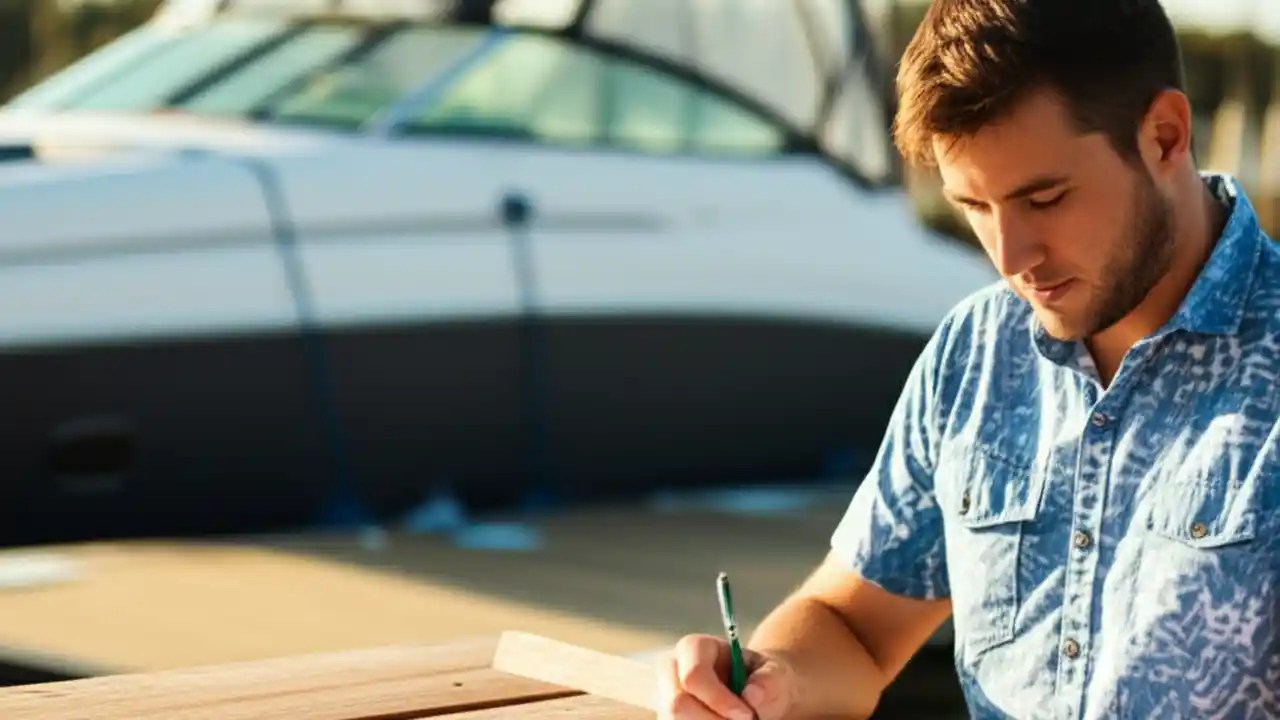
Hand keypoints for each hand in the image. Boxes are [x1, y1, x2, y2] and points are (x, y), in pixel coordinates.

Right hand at [656, 633, 798, 719]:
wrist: (758, 697)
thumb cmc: (764, 680)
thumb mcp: (776, 674)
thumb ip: (770, 680)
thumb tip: (752, 694)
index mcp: (694, 648)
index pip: (693, 675)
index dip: (718, 700)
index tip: (747, 715)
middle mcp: (672, 671)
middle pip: (677, 705)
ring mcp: (666, 698)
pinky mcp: (669, 718)